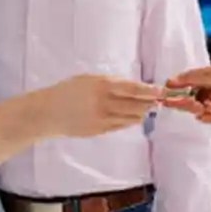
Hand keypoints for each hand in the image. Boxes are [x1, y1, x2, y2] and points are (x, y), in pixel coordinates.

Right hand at [42, 74, 162, 137]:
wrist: (48, 113)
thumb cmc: (68, 91)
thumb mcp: (89, 79)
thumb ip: (111, 83)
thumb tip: (135, 88)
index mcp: (101, 86)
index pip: (133, 90)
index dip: (150, 92)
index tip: (162, 91)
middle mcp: (104, 104)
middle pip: (136, 106)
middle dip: (150, 103)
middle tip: (159, 100)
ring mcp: (102, 120)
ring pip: (131, 118)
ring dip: (142, 113)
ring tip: (148, 108)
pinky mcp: (100, 131)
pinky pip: (121, 126)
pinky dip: (129, 120)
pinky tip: (133, 116)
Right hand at [160, 58, 210, 127]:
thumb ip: (196, 76)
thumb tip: (175, 79)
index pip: (192, 80)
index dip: (180, 84)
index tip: (168, 87)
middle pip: (193, 95)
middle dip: (183, 97)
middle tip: (172, 100)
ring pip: (199, 107)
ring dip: (193, 106)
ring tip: (195, 105)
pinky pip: (209, 119)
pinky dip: (205, 117)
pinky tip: (204, 112)